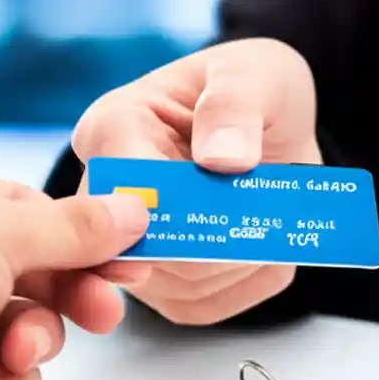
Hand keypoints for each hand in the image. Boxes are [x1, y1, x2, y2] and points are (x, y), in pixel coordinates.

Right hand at [72, 37, 320, 324]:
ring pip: (177, 286)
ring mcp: (129, 245)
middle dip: (217, 241)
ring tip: (270, 219)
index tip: (219, 210)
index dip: (167, 206)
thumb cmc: (253, 89)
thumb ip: (235, 104)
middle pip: (143, 249)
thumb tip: (222, 158)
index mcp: (114, 126)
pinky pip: (202, 306)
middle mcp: (106, 193)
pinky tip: (266, 247)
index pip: (118, 180)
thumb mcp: (257, 74)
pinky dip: (247, 284)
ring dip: (239, 263)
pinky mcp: (164, 284)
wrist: (272, 124)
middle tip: (266, 215)